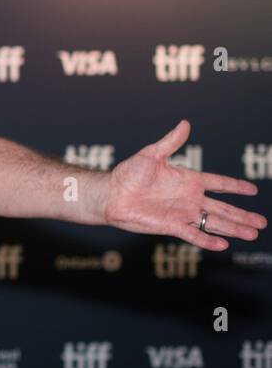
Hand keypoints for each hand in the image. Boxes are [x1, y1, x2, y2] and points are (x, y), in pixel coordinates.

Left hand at [104, 119, 265, 251]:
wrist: (110, 193)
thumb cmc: (129, 173)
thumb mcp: (152, 154)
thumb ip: (171, 141)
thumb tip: (185, 123)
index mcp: (188, 180)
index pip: (218, 183)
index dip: (235, 186)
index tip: (253, 190)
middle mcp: (189, 198)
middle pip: (223, 208)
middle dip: (243, 215)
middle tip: (262, 222)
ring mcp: (182, 213)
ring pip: (214, 222)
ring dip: (234, 228)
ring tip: (253, 233)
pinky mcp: (171, 225)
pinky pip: (193, 234)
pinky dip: (208, 240)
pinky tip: (224, 244)